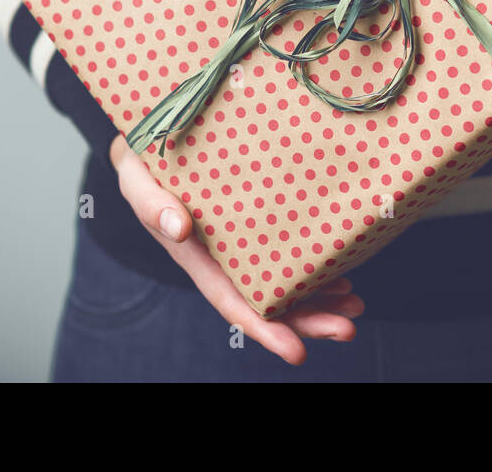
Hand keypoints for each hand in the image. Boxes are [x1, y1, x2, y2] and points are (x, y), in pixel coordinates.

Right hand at [109, 133, 364, 364]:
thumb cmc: (141, 163)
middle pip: (268, 302)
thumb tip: (178, 230)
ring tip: (355, 304)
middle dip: (308, 321)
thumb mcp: (136, 178)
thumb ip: (150, 203)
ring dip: (320, 300)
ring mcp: (241, 246)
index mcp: (195, 258)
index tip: (296, 352)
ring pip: (284, 283)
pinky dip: (315, 269)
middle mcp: (222, 260)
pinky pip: (289, 254)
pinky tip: (343, 274)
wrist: (151, 139)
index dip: (263, 329)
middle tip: (347, 330)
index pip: (232, 303)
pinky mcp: (257, 224)